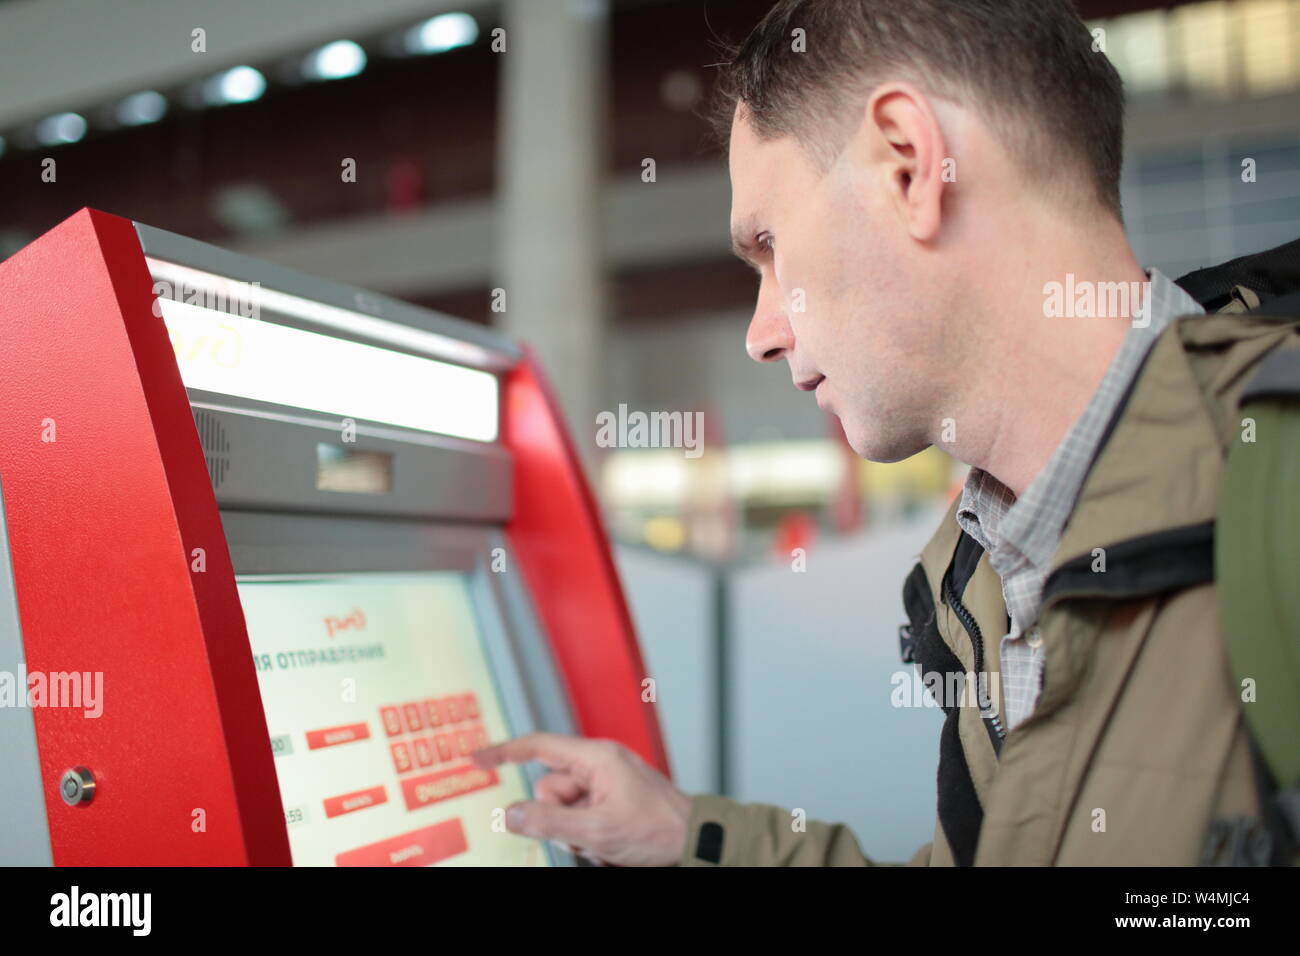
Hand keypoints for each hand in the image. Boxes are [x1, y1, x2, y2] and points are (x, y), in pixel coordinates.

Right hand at [472, 732, 691, 865]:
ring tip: (601, 844)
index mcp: (595, 757)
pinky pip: (580, 815)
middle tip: (583, 836)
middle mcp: (599, 764)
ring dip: (573, 830)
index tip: (477, 758)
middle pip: (549, 787)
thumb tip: (511, 814)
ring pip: (563, 807)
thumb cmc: (658, 828)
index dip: (504, 752)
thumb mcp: (597, 830)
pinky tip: (607, 846)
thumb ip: (549, 821)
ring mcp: (606, 782)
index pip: (538, 746)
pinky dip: (586, 834)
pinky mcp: (611, 799)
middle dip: (556, 817)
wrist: (694, 840)